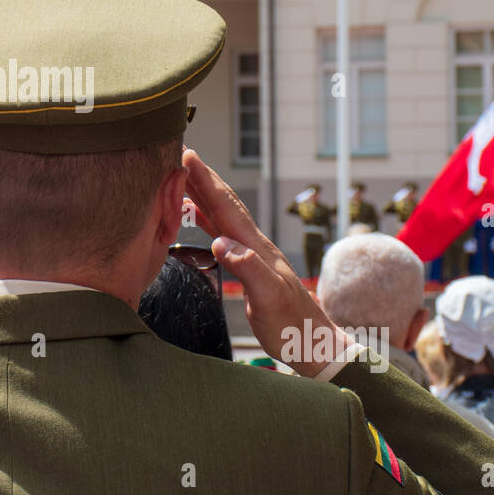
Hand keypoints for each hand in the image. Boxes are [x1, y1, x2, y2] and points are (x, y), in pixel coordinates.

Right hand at [182, 148, 353, 376]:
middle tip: (179, 150)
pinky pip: (221, 231)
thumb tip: (221, 241)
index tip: (188, 155)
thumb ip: (248, 269)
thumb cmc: (293, 327)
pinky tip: (193, 212)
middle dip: (201, 176)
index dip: (206, 181)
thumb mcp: (269, 300)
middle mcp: (253, 244)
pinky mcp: (249, 263)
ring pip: (221, 213)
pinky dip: (204, 216)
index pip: (226, 207)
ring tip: (180, 173)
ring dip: (201, 192)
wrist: (314, 344)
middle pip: (223, 202)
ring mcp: (252, 252)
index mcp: (256, 248)